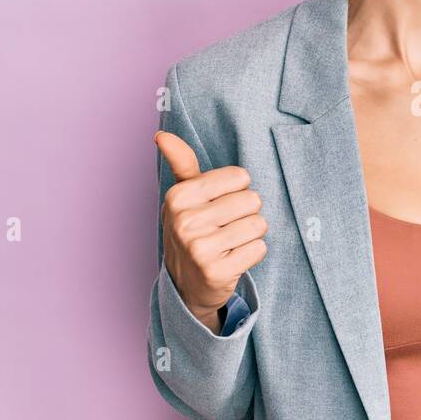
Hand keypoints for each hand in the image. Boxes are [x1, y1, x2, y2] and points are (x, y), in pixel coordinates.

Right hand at [154, 131, 267, 329]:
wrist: (186, 284)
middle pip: (252, 200)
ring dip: (251, 235)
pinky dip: (253, 253)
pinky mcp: (216, 271)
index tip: (220, 206)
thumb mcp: (184, 197)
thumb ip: (181, 163)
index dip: (238, 191)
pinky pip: (259, 249)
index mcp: (178, 196)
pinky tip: (233, 259)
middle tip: (226, 228)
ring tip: (231, 243)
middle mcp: (185, 221)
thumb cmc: (192, 230)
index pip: (240, 177)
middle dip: (247, 214)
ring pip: (259, 225)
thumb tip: (161, 135)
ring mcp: (199, 248)